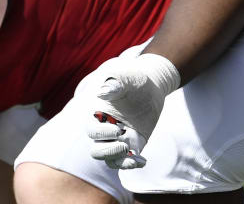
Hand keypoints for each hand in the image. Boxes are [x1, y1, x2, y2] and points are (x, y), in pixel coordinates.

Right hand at [84, 53, 179, 169]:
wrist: (151, 87)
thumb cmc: (134, 81)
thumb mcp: (126, 79)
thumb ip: (115, 84)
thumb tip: (102, 92)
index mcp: (99, 116)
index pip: (93, 132)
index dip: (102, 134)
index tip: (118, 129)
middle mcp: (106, 131)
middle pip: (97, 151)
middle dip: (109, 152)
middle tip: (125, 146)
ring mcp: (119, 140)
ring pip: (111, 159)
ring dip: (121, 162)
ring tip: (135, 160)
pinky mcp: (133, 145)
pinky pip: (128, 160)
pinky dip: (133, 164)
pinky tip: (143, 161)